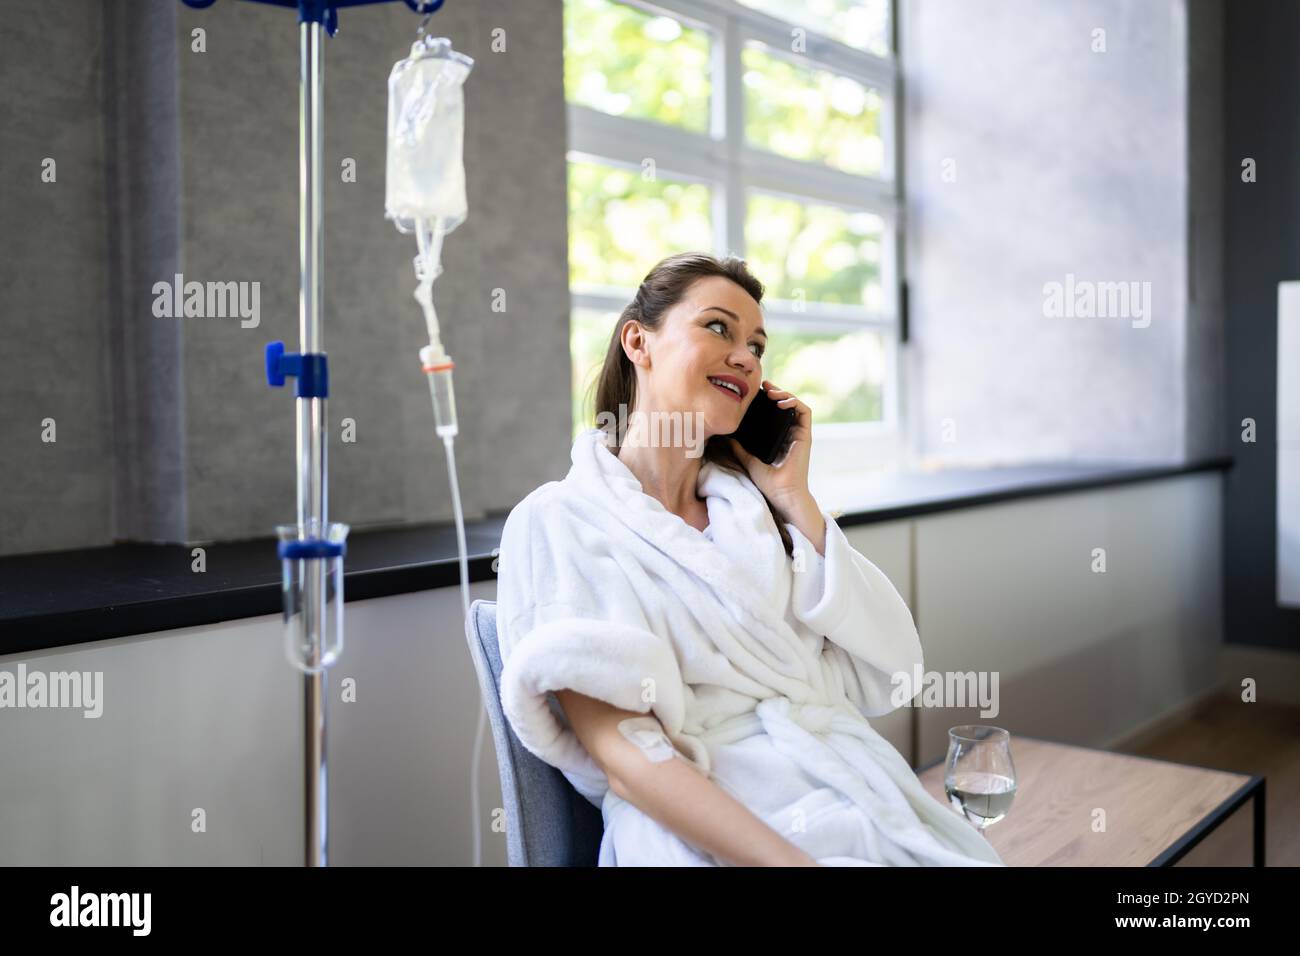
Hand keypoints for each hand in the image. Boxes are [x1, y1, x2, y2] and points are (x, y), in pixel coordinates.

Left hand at [728, 380, 812, 516]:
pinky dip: (795, 403)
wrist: (782, 494)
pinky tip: (782, 402)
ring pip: (796, 405)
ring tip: (771, 392)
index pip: (775, 412)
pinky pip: (805, 413)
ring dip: (785, 394)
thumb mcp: (748, 460)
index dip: (768, 399)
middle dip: (776, 392)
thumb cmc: (768, 482)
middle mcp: (790, 433)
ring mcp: (798, 434)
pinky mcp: (805, 436)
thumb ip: (739, 448)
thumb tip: (725, 437)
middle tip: (763, 386)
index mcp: (778, 438)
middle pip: (785, 405)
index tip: (755, 393)